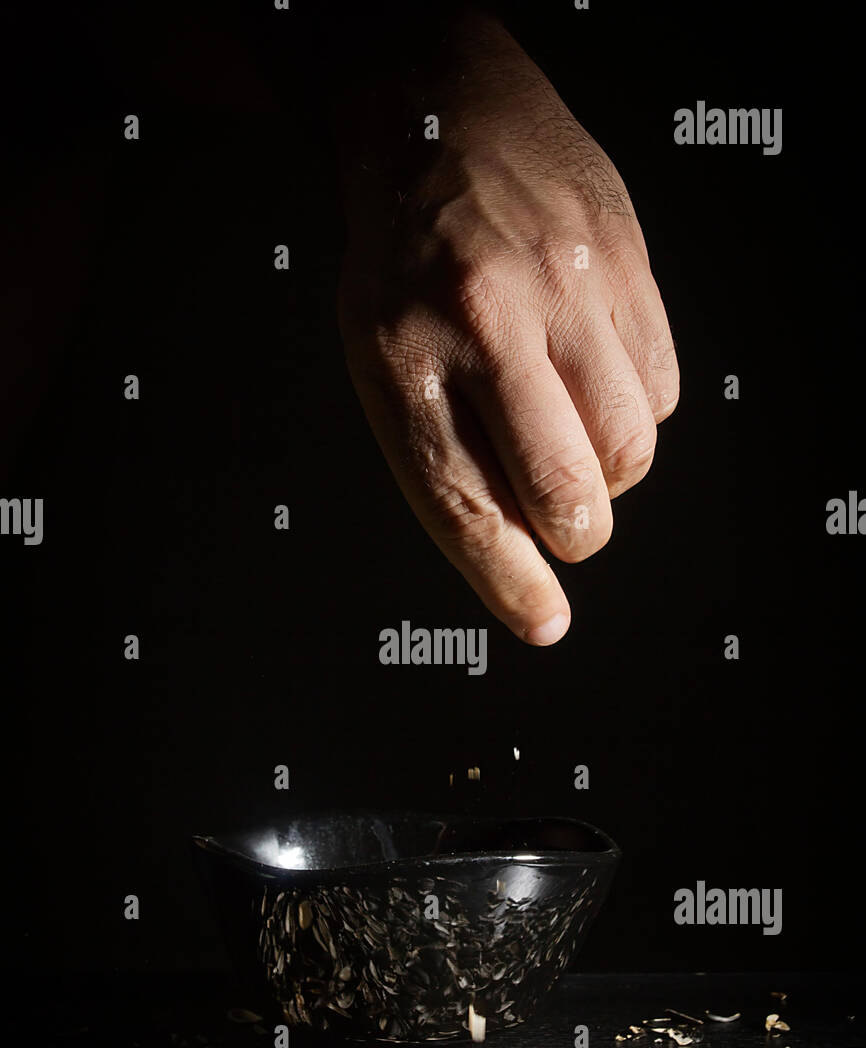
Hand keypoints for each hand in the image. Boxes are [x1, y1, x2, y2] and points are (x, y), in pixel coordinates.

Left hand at [338, 12, 678, 644]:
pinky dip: (635, 408)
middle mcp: (484, 323)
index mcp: (401, 357)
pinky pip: (662, 393)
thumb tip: (519, 559)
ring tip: (568, 418)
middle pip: (565, 491)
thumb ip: (443, 457)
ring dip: (609, 467)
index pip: (464, 503)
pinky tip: (592, 369)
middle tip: (563, 513)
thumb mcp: (382, 360)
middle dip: (574, 530)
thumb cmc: (405, 268)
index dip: (510, 582)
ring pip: (630, 451)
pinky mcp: (625, 267)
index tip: (544, 625)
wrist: (444, 125)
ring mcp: (563, 289)